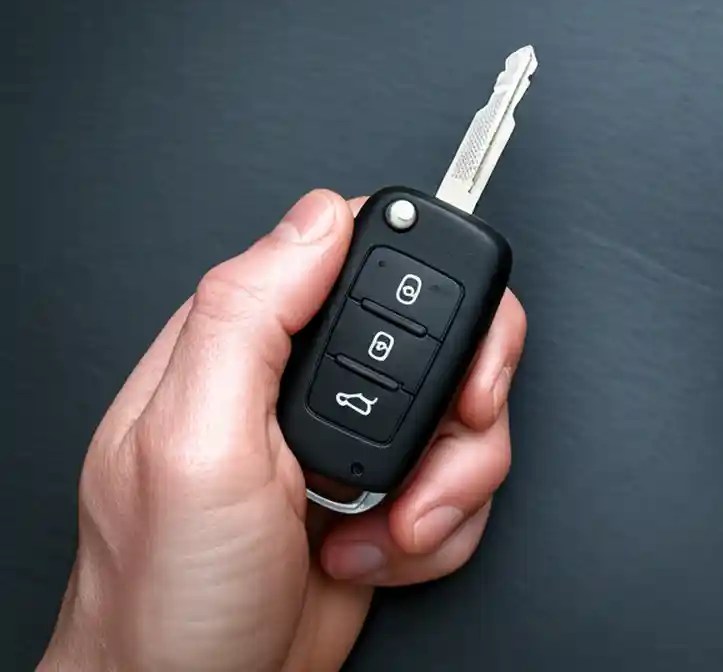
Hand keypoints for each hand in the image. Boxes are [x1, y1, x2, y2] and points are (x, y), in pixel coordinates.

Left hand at [39, 190, 526, 671]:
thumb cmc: (168, 597)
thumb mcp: (194, 441)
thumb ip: (248, 314)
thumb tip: (319, 216)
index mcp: (247, 348)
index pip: (360, 259)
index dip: (431, 291)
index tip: (454, 359)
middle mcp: (302, 390)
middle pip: (438, 340)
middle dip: (462, 405)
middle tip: (437, 449)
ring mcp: (350, 451)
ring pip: (463, 421)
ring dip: (449, 486)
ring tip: (386, 527)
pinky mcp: (384, 506)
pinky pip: (461, 491)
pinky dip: (440, 532)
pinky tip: (374, 555)